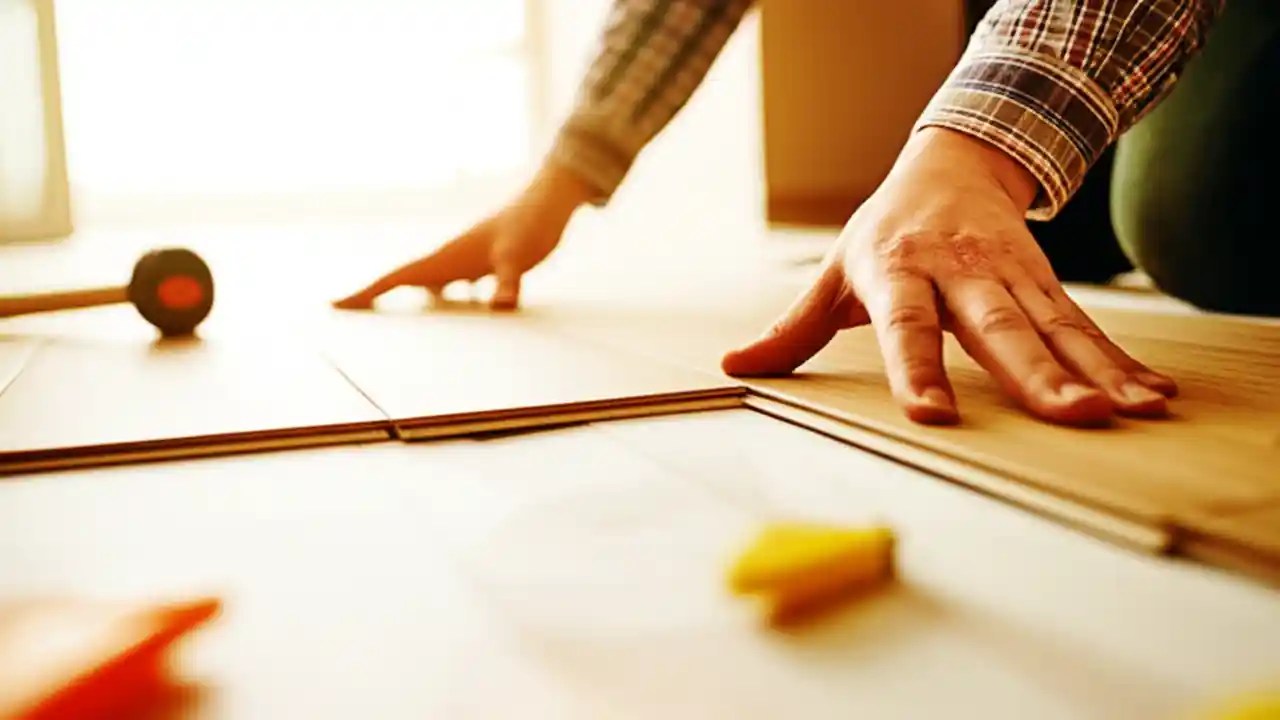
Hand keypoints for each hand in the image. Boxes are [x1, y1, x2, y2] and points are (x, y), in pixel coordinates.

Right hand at [333, 163, 594, 310]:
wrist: (550, 198)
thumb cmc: (532, 226)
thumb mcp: (519, 258)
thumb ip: (509, 283)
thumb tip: (502, 307)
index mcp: (447, 258)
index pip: (398, 277)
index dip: (367, 293)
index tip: (336, 305)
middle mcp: (450, 258)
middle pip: (404, 280)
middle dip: (375, 296)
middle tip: (345, 310)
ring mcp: (465, 259)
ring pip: (428, 283)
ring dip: (407, 297)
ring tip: (388, 316)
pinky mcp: (483, 262)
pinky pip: (453, 286)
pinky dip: (442, 298)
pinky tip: (451, 313)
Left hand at [721, 128, 1175, 425]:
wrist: (951, 163)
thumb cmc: (883, 232)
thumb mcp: (833, 274)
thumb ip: (790, 328)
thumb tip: (733, 366)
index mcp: (897, 271)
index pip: (906, 325)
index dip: (917, 368)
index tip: (931, 415)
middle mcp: (958, 271)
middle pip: (997, 325)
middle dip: (1034, 372)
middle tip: (1067, 415)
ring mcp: (1009, 273)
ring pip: (1052, 325)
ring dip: (1091, 370)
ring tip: (1124, 413)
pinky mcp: (1044, 280)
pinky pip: (1083, 323)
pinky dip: (1117, 360)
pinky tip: (1149, 396)